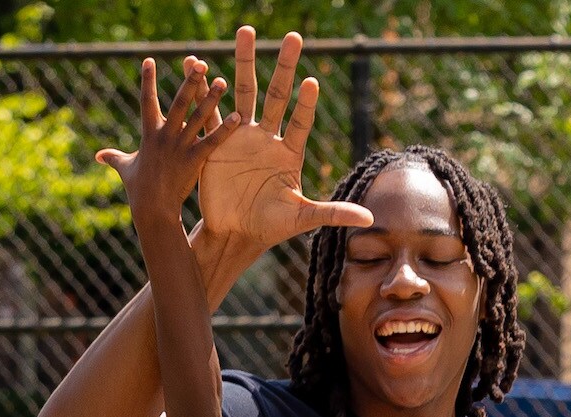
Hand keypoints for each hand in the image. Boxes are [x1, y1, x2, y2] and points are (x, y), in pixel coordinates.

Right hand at [96, 58, 241, 232]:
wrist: (152, 209)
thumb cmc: (138, 189)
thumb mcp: (124, 168)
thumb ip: (113, 157)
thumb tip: (98, 156)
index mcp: (148, 133)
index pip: (146, 100)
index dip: (147, 80)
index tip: (150, 59)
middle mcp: (165, 136)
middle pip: (179, 102)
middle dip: (190, 82)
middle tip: (201, 63)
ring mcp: (180, 147)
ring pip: (197, 117)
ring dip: (211, 99)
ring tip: (222, 81)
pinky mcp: (195, 161)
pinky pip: (212, 141)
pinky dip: (225, 129)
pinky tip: (237, 117)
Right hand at [196, 28, 373, 251]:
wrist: (235, 233)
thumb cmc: (271, 227)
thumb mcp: (302, 219)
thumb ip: (333, 213)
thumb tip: (371, 218)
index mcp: (289, 153)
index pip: (300, 121)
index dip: (306, 103)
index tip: (312, 82)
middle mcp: (267, 138)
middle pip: (276, 94)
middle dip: (284, 65)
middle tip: (293, 37)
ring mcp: (241, 135)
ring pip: (243, 91)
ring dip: (244, 61)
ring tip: (245, 31)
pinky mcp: (216, 141)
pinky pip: (210, 110)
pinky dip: (205, 87)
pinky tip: (199, 63)